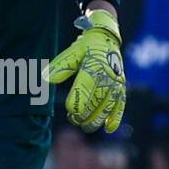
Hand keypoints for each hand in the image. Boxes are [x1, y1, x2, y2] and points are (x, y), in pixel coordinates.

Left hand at [46, 9, 125, 133]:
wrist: (106, 40)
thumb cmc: (85, 48)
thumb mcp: (72, 52)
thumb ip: (61, 67)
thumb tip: (46, 79)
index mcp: (93, 67)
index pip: (84, 88)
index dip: (77, 101)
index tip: (70, 110)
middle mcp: (107, 76)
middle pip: (96, 101)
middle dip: (85, 114)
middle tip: (74, 120)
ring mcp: (116, 84)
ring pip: (107, 106)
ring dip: (96, 119)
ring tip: (85, 126)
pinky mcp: (121, 88)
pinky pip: (120, 105)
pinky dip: (115, 117)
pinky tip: (108, 129)